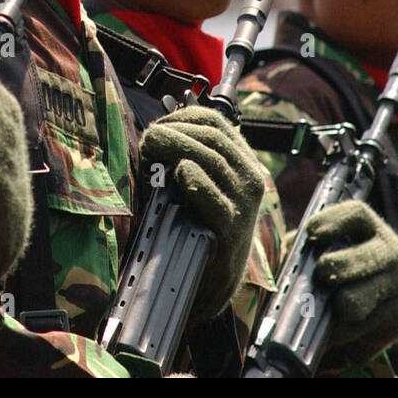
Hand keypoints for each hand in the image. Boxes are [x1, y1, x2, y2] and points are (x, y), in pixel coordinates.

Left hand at [139, 105, 265, 320]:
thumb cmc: (201, 226)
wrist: (214, 281)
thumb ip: (191, 157)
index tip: (159, 123)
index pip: (217, 123)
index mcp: (243, 162)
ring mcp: (243, 205)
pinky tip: (180, 172)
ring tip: (151, 147)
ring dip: (177, 147)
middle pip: (212, 138)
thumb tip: (157, 130)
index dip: (184, 116)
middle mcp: (249, 179)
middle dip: (176, 131)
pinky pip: (214, 199)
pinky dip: (196, 181)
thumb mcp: (204, 185)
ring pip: (212, 161)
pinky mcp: (231, 230)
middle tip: (148, 137)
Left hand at [283, 199, 397, 363]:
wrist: (378, 314)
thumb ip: (307, 247)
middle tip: (321, 272)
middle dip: (338, 266)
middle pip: (364, 258)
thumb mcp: (330, 251)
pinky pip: (360, 327)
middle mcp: (395, 253)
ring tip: (328, 306)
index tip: (311, 234)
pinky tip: (337, 327)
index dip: (333, 221)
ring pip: (359, 299)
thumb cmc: (343, 274)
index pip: (357, 215)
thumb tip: (288, 249)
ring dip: (337, 306)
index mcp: (373, 229)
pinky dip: (342, 330)